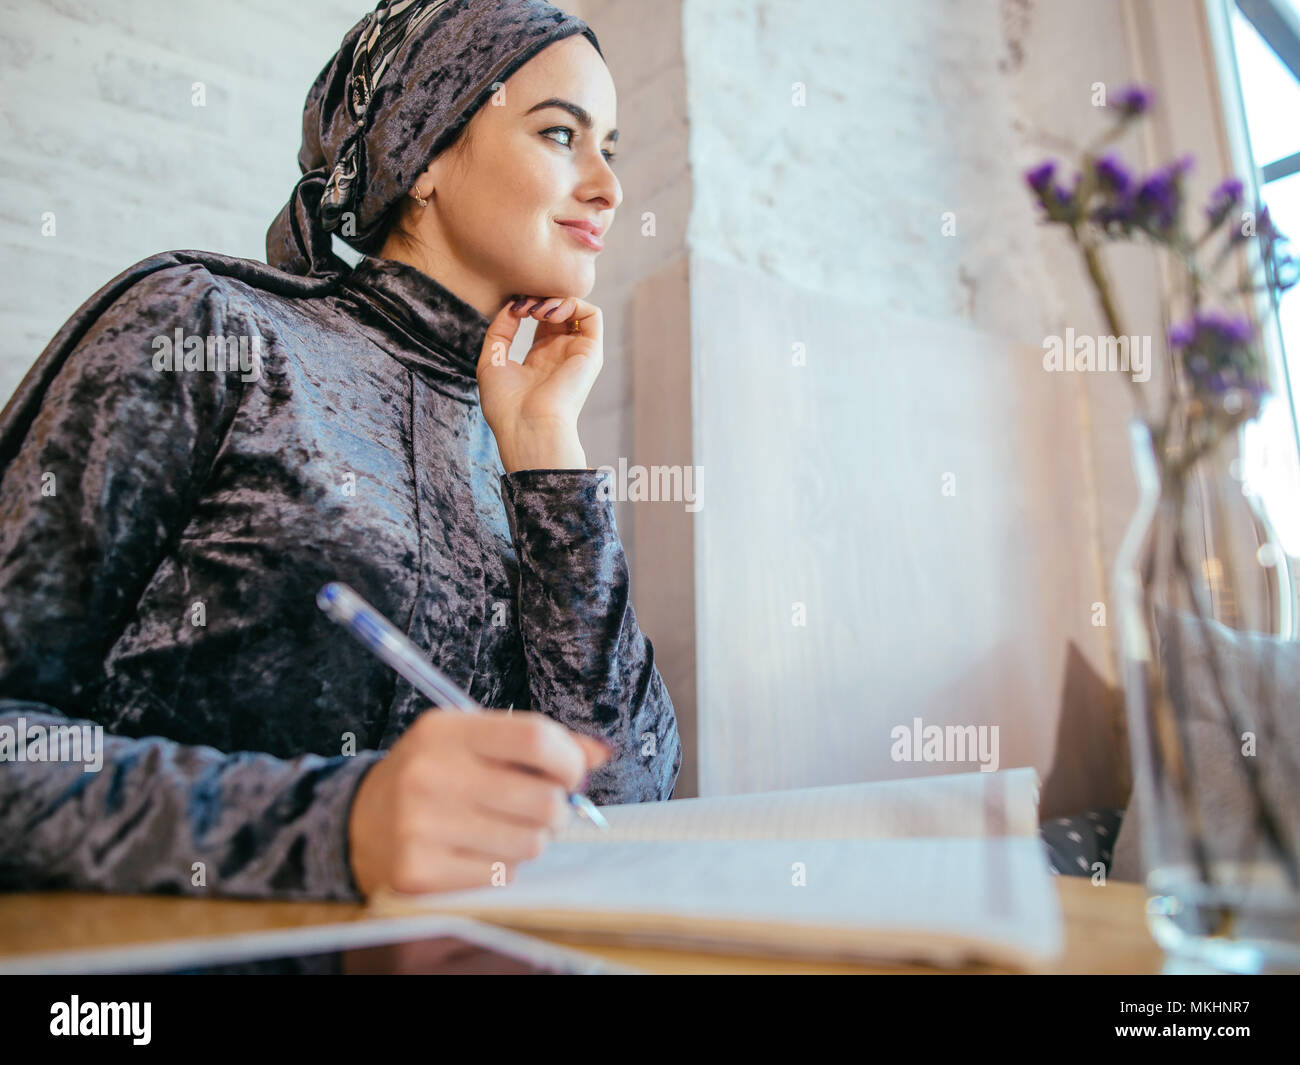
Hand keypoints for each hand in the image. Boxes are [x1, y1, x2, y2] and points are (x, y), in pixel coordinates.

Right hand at [346, 709, 612, 897]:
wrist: (360, 820)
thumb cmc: (433, 773)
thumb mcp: (473, 740)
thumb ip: (536, 742)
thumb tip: (600, 754)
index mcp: (447, 731)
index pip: (535, 739)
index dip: (569, 760)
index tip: (571, 772)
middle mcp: (430, 774)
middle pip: (543, 800)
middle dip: (555, 807)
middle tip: (536, 805)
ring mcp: (421, 826)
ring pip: (530, 842)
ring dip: (530, 838)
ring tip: (502, 826)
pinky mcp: (418, 872)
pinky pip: (502, 874)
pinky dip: (501, 865)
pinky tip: (475, 849)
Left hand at [476, 296, 603, 473]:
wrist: (526, 425)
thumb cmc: (506, 404)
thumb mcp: (492, 361)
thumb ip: (500, 330)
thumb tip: (512, 306)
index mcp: (540, 360)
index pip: (541, 320)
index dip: (527, 305)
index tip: (512, 309)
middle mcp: (561, 355)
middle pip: (559, 310)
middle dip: (539, 298)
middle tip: (522, 306)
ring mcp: (577, 353)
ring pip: (577, 309)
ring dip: (555, 299)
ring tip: (536, 311)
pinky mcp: (591, 353)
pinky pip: (593, 315)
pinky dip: (573, 304)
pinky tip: (550, 314)